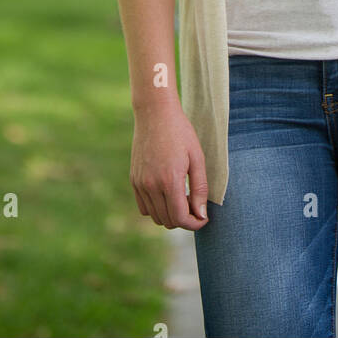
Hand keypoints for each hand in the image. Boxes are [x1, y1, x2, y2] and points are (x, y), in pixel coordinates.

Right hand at [130, 105, 208, 229]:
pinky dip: (156, 208)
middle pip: (168, 221)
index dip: (194, 223)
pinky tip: (168, 194)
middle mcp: (151, 185)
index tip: (204, 218)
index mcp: (169, 180)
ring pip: (155, 217)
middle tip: (194, 204)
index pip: (180, 218)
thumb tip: (201, 215)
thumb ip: (200, 189)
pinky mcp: (133, 180)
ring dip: (170, 215)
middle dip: (184, 219)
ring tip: (182, 197)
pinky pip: (144, 207)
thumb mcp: (197, 158)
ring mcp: (140, 184)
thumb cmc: (180, 132)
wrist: (155, 113)